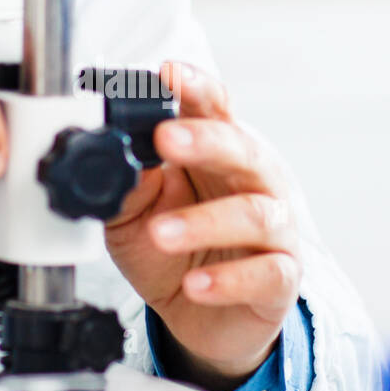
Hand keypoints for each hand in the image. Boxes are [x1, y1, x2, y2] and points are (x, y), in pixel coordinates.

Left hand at [104, 61, 301, 390]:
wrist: (197, 317)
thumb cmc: (168, 251)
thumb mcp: (131, 213)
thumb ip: (127, 181)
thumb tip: (111, 153)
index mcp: (215, 153)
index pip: (213, 108)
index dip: (195, 87)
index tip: (168, 73)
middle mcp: (251, 182)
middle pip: (241, 149)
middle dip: (203, 140)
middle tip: (164, 138)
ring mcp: (273, 230)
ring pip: (254, 214)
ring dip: (204, 221)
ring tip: (161, 232)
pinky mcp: (278, 278)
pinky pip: (264, 275)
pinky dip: (228, 280)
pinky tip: (197, 283)